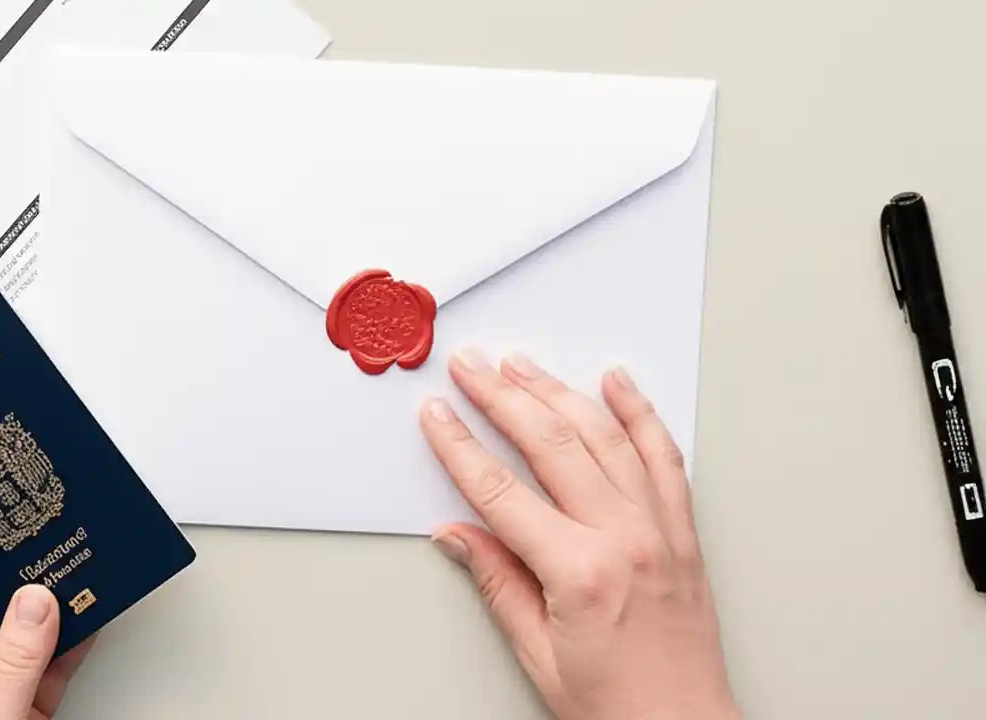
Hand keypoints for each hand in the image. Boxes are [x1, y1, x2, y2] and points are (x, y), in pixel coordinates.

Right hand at [422, 351, 738, 719]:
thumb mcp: (537, 652)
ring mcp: (660, 529)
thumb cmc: (617, 708)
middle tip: (471, 367)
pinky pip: (664, 456)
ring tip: (524, 364)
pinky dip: (640, 414)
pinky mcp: (684, 532)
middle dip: (502, 397)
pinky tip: (618, 383)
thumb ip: (497, 582)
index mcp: (580, 573)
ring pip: (606, 437)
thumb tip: (457, 534)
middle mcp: (625, 539)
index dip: (461, 448)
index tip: (437, 416)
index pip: (501, 492)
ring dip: (560, 392)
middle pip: (552, 445)